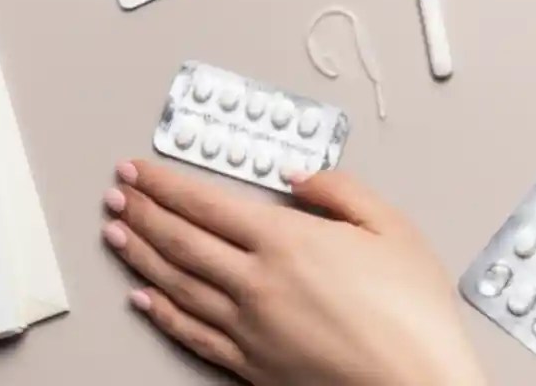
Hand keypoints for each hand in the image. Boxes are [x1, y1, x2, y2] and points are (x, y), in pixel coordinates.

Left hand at [102, 160, 486, 385]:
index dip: (164, 184)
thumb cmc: (413, 312)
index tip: (140, 171)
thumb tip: (296, 177)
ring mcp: (249, 327)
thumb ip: (339, 191)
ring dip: (140, 255)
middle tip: (118, 195)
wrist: (418, 382)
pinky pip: (191, 333)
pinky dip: (160, 312)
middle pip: (180, 240)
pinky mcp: (251, 365)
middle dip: (142, 212)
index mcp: (287, 240)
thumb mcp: (390, 226)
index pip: (206, 203)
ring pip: (176, 283)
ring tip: (117, 235)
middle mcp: (257, 282)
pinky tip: (143, 298)